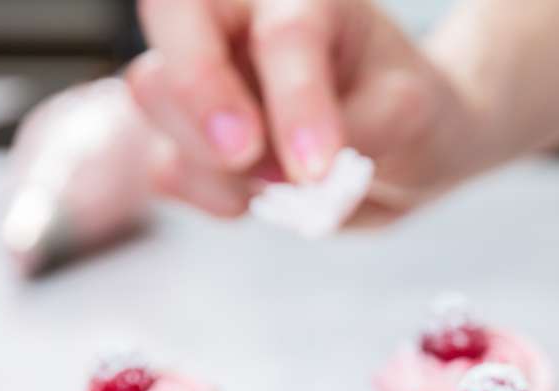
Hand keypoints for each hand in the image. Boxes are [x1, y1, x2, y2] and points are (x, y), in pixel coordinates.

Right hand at [127, 0, 480, 221]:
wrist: (397, 144)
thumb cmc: (401, 107)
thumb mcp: (408, 113)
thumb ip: (364, 129)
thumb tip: (303, 171)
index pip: (285, 34)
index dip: (296, 99)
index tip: (318, 168)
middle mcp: (236, 17)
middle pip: (170, 11)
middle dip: (198, 89)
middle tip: (244, 155)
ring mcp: (200, 71)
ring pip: (150, 91)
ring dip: (204, 156)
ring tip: (275, 188)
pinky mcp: (184, 133)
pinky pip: (160, 161)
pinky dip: (201, 193)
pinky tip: (248, 203)